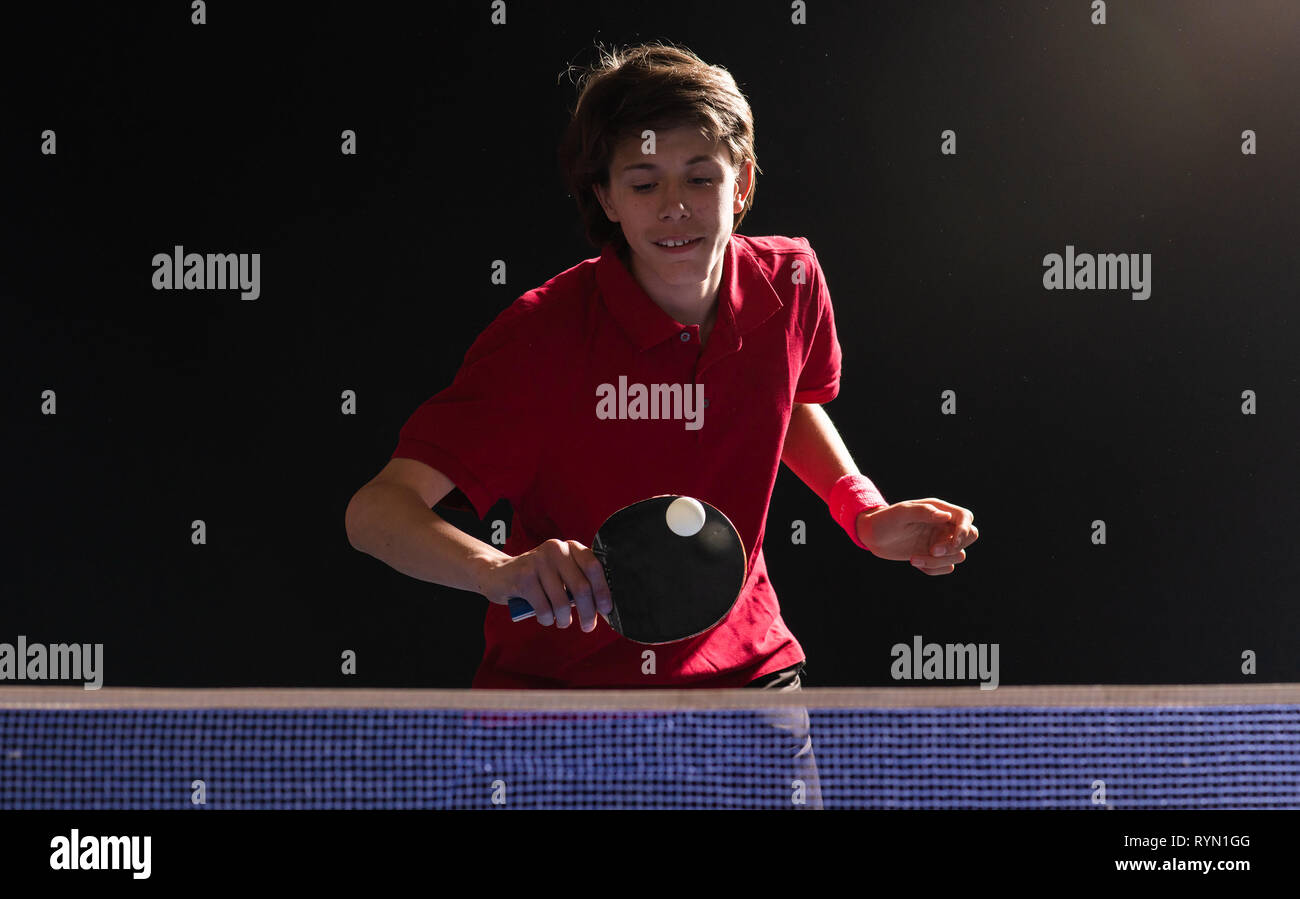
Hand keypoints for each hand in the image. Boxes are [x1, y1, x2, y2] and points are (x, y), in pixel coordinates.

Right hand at [481, 539, 612, 630]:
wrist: (498, 574)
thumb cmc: (536, 579)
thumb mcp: (559, 574)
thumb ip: (577, 583)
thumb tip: (601, 608)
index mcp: (569, 547)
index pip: (593, 567)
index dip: (603, 590)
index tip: (606, 609)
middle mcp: (556, 549)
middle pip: (581, 587)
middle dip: (588, 613)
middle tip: (588, 626)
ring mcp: (538, 562)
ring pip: (562, 602)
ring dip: (564, 619)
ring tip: (561, 621)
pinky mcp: (523, 577)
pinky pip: (544, 608)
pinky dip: (547, 619)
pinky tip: (545, 618)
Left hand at [855, 498, 977, 574]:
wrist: (872, 535)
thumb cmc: (885, 519)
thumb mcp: (901, 513)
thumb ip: (923, 512)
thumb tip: (946, 516)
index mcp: (939, 510)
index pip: (965, 517)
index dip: (964, 530)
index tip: (952, 542)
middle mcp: (943, 525)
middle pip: (970, 536)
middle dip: (955, 547)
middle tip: (933, 550)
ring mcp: (940, 541)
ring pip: (958, 555)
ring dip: (938, 562)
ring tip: (913, 559)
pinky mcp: (933, 556)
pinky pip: (946, 567)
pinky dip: (933, 569)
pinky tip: (914, 562)